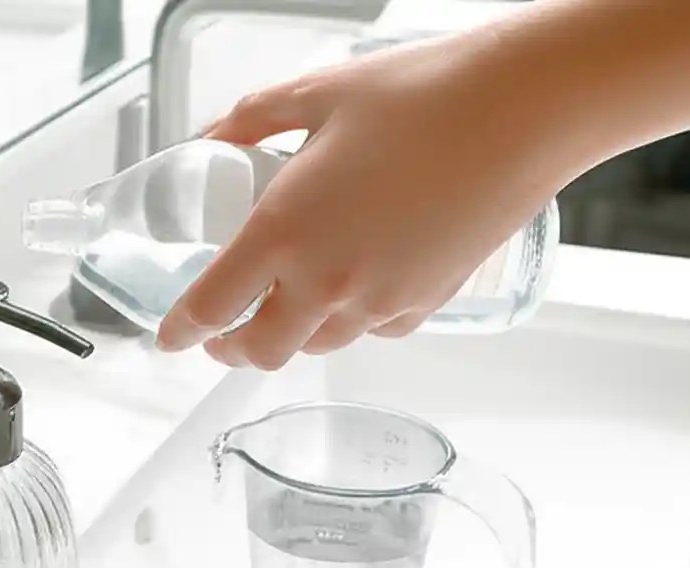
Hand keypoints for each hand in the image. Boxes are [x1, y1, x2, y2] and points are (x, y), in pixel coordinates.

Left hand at [155, 35, 567, 368]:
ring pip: (317, 346)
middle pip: (260, 350)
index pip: (211, 306)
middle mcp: (327, 280)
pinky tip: (351, 288)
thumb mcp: (314, 94)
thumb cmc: (420, 95)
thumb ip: (251, 120)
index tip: (167, 337)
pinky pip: (374, 330)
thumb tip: (215, 137)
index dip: (179, 330)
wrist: (522, 110)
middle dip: (230, 349)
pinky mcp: (427, 302)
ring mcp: (381, 298)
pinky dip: (350, 322)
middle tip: (220, 333)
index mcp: (283, 232)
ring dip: (288, 338)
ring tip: (281, 309)